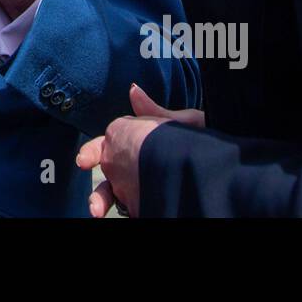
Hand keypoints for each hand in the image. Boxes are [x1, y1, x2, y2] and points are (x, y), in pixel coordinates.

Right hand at [75, 84, 203, 217]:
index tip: (83, 161)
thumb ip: (154, 112)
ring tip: (97, 210)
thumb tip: (133, 89)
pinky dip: (120, 209)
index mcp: (137, 145)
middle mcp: (134, 168)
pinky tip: (124, 212)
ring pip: (113, 195)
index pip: (108, 147)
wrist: (218, 171)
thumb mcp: (181, 124)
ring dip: (100, 199)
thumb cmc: (200, 143)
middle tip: (88, 186)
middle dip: (95, 181)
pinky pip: (130, 208)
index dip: (93, 152)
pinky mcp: (148, 205)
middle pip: (107, 174)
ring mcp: (140, 188)